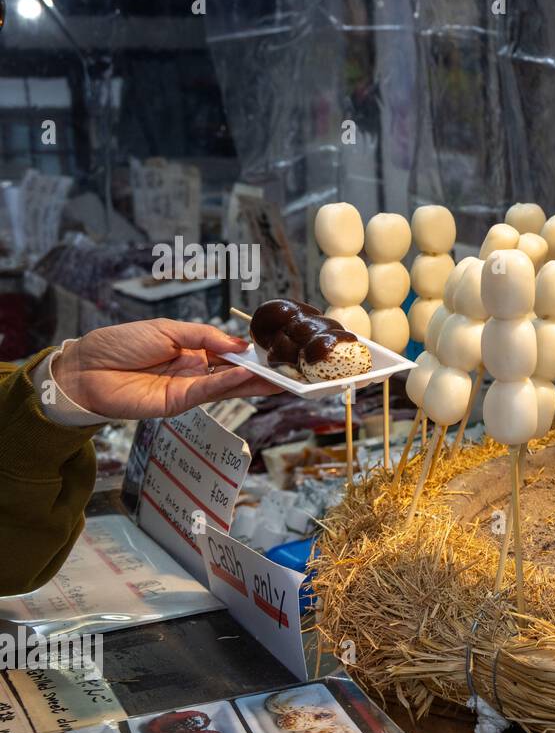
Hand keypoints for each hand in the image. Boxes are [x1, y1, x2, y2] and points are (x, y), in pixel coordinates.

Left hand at [52, 319, 279, 419]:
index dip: (252, 352)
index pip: (230, 352)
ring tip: (282, 379)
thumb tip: (240, 344)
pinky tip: (247, 376)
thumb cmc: (119, 344)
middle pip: (236, 372)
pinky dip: (229, 384)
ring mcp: (188, 388)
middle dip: (263, 372)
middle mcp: (195, 370)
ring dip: (255, 383)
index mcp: (192, 349)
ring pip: (229, 386)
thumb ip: (204, 336)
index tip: (276, 351)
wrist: (85, 369)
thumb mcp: (166, 329)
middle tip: (292, 372)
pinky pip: (210, 392)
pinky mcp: (178, 404)